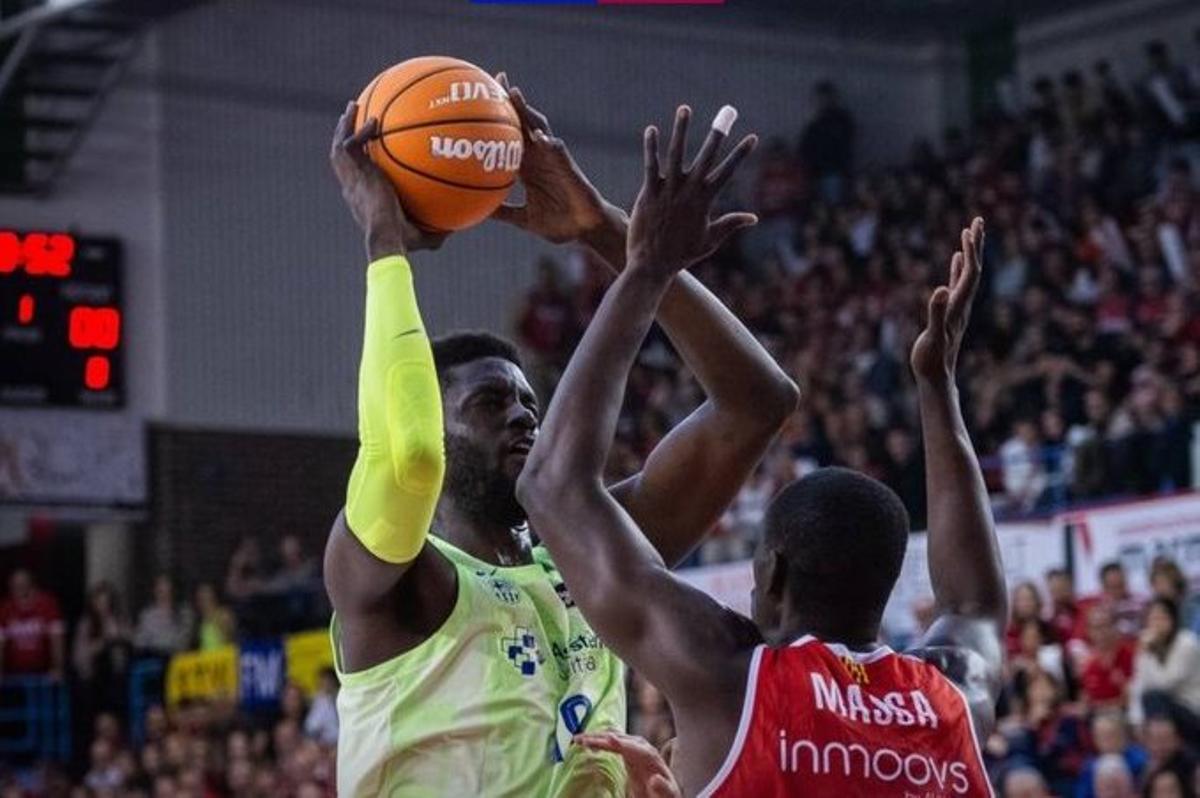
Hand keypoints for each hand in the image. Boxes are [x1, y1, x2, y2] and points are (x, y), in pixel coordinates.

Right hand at [329, 101, 446, 260]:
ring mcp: (351, 179)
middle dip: (346, 134)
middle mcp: (352, 186)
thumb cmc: (402, 240)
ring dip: (345, 126)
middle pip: (343, 155)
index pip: (357, 173)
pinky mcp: (354, 174)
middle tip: (354, 116)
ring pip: (340, 146)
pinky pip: (352, 146)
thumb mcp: (423, 235)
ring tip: (353, 107)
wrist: (386, 236)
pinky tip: (374, 121)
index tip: (368, 147)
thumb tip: (458, 227)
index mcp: (363, 196)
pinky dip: (361, 132)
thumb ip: (437, 230)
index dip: (359, 158)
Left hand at [491, 75, 621, 245]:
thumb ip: (502, 212)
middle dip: (512, 100)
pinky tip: (541, 138)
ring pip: (540, 129)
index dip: (498, 117)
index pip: (510, 136)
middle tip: (497, 78)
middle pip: (523, 122)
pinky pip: (559, 153)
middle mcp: (540, 157)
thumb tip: (478, 212)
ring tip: (514, 95)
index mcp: (528, 167)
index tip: (480, 98)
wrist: (584, 230)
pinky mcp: (569, 169)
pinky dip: (550, 144)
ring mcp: (554, 160)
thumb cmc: (558, 223)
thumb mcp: (523, 218)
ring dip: (527, 112)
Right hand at [574, 732, 682, 797]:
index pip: (635, 748)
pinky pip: (612, 742)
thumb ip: (664, 789)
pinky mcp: (628, 752)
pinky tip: (587, 742)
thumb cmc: (666, 796)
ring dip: (596, 736)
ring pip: (614, 737)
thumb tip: (655, 779)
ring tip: (578, 739)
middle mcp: (643, 748)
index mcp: (652, 759)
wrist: (665, 794)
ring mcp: (635, 748)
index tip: (608, 739)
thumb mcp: (669, 795)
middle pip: (620, 739)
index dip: (622, 743)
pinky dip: (599, 740)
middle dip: (601, 738)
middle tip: (580, 740)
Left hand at [627, 105, 757, 278]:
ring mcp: (668, 190)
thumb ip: (731, 224)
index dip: (741, 154)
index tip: (753, 137)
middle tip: (729, 112)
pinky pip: (650, 165)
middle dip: (718, 133)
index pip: (727, 172)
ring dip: (681, 130)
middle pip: (706, 156)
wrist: (652, 265)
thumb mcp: (710, 240)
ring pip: (676, 154)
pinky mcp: (648, 192)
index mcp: (705, 201)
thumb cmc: (682, 254)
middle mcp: (688, 191)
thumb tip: (754, 218)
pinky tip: (652, 130)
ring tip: (685, 108)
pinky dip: (651, 147)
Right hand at [911, 217, 984, 385]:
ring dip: (970, 253)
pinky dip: (959, 267)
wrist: (937, 378)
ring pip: (968, 274)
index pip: (971, 274)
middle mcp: (962, 304)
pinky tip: (956, 258)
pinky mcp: (950, 311)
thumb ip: (936, 313)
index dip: (971, 252)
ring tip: (970, 232)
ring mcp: (957, 307)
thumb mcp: (932, 337)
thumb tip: (941, 289)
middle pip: (974, 269)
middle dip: (976, 245)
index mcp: (959, 306)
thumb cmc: (932, 360)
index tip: (969, 230)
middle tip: (977, 221)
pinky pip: (958, 283)